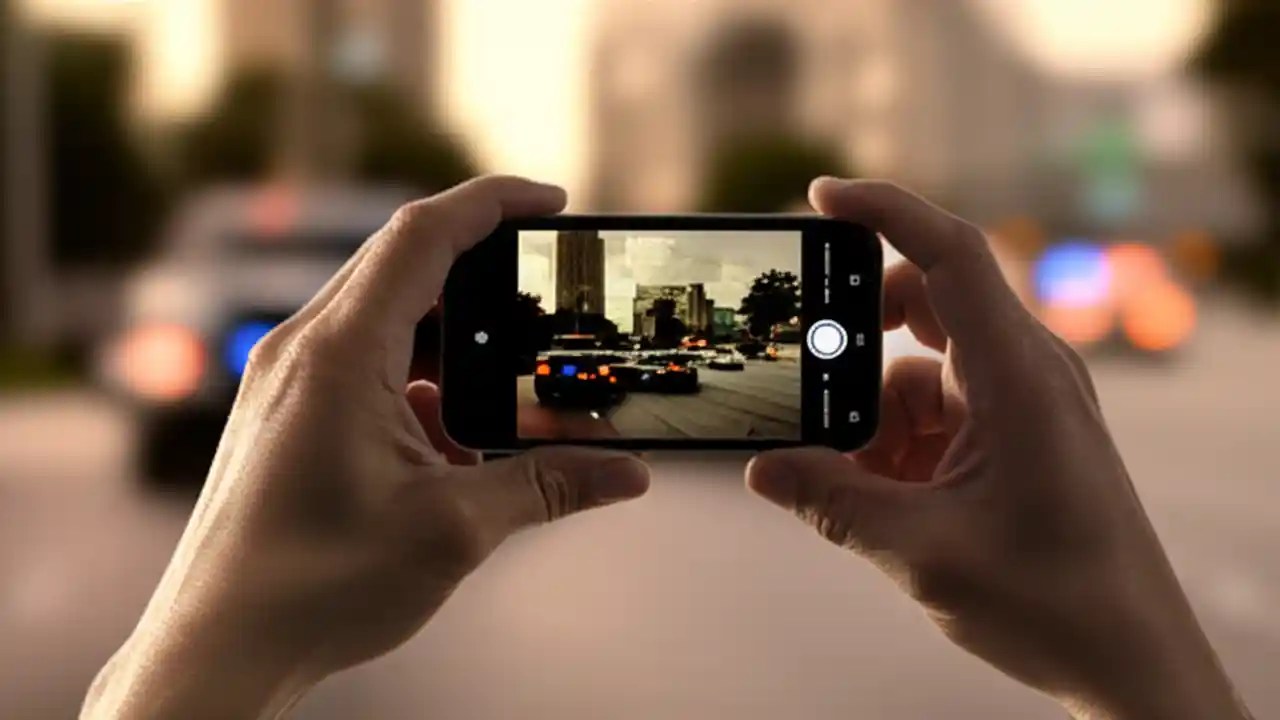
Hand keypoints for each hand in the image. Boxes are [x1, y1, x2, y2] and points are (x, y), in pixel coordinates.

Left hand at [82, 177, 649, 718]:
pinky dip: (419, 385)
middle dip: (483, 273)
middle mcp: (304, 351)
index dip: (493, 202)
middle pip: (406, 267)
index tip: (551, 201)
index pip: (423, 235)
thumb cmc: (312, 585)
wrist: (219, 647)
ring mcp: (289, 381)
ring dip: (452, 343)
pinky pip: (363, 366)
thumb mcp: (453, 529)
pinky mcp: (288, 414)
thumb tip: (625, 474)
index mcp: (341, 354)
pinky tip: (450, 448)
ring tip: (501, 393)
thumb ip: (548, 487)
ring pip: (386, 320)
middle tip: (544, 299)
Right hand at [748, 178, 1250, 719]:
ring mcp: (1019, 406)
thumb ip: (832, 501)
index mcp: (1017, 375)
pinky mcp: (1011, 440)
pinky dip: (893, 447)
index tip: (821, 197)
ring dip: (870, 418)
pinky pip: (934, 416)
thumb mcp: (922, 548)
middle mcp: (1022, 373)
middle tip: (804, 382)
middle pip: (920, 308)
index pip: (950, 254)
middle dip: (855, 344)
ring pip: (917, 374)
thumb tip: (762, 470)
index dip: (885, 210)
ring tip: (845, 481)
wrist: (1129, 658)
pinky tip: (875, 499)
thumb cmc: (1056, 598)